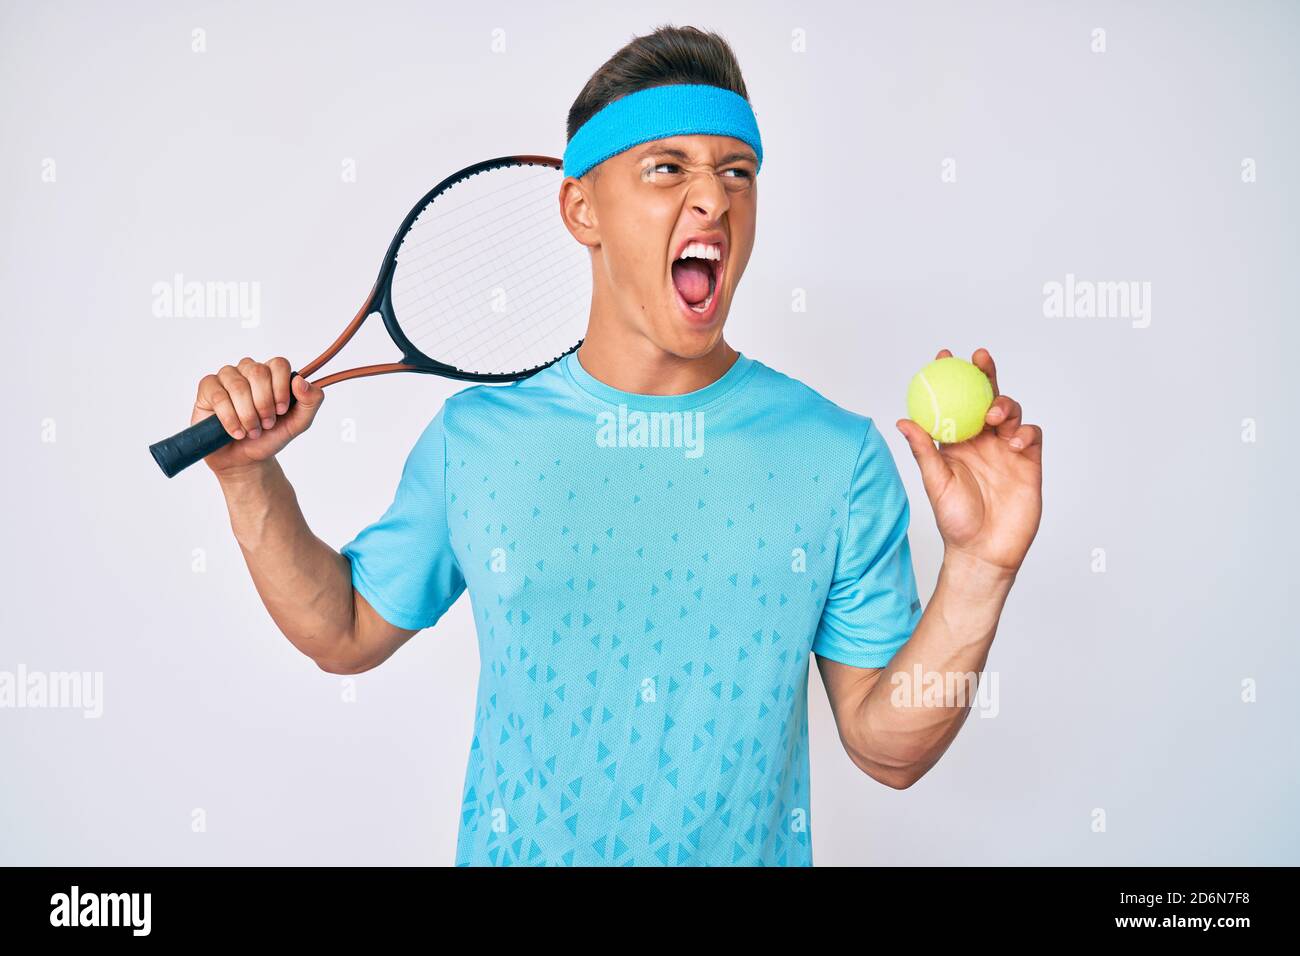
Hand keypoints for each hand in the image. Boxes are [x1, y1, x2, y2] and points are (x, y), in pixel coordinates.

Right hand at [192, 356, 323, 475]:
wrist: (246, 460)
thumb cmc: (270, 437)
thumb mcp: (298, 423)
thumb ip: (311, 402)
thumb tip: (300, 381)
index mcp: (272, 374)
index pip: (279, 364)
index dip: (281, 388)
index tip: (282, 411)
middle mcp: (248, 370)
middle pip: (258, 373)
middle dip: (264, 404)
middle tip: (266, 424)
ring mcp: (227, 377)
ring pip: (238, 385)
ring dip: (248, 414)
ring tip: (252, 431)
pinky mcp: (208, 388)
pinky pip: (218, 396)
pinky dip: (230, 418)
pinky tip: (236, 432)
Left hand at [896, 348, 1041, 574]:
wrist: (984, 551)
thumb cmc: (955, 520)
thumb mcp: (935, 483)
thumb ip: (923, 451)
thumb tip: (903, 421)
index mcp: (956, 442)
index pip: (954, 403)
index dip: (950, 378)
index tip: (942, 356)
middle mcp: (982, 441)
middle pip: (986, 398)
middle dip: (985, 373)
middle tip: (978, 357)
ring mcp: (1007, 450)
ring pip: (1011, 412)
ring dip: (1004, 404)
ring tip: (993, 415)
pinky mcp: (1029, 462)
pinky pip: (1031, 435)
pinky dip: (1024, 432)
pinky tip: (1012, 442)